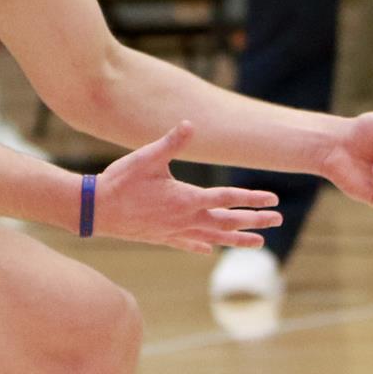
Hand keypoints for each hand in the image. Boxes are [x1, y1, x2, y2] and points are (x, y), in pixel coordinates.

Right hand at [93, 122, 282, 254]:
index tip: (272, 199)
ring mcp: (174, 231)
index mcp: (186, 199)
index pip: (227, 199)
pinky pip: (189, 244)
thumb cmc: (121, 181)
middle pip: (227, 221)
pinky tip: (210, 250)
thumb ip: (171, 142)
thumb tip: (190, 124)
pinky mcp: (161, 237)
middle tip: (276, 220)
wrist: (96, 209)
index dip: (252, 198)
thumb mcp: (147, 157)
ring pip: (214, 238)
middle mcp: (185, 219)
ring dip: (237, 239)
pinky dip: (203, 246)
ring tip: (258, 243)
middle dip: (254, 221)